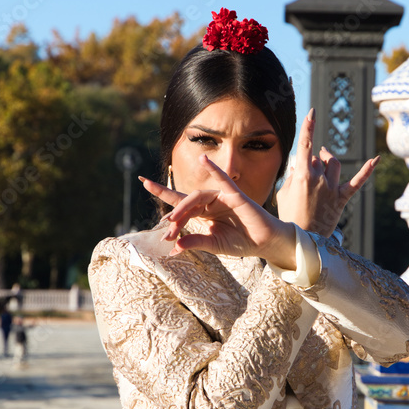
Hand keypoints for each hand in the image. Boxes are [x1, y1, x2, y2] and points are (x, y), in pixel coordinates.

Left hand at [140, 155, 296, 269]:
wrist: (264, 243)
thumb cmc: (241, 242)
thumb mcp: (214, 245)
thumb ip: (195, 243)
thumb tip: (174, 248)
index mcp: (204, 213)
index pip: (179, 203)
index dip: (162, 192)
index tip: (144, 182)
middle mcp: (210, 202)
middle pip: (186, 203)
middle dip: (174, 216)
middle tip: (165, 231)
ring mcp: (222, 197)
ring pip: (198, 197)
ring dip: (184, 208)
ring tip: (174, 221)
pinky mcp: (236, 195)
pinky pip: (224, 181)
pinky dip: (214, 170)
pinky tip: (204, 160)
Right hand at [276, 108, 378, 236]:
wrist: (302, 240)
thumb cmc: (289, 216)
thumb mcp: (284, 193)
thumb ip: (292, 175)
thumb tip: (299, 163)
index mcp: (302, 176)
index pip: (306, 145)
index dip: (309, 127)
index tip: (312, 112)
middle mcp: (319, 179)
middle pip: (319, 157)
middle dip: (313, 159)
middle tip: (306, 171)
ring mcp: (331, 189)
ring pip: (334, 164)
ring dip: (328, 160)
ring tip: (323, 161)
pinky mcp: (341, 198)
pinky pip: (357, 182)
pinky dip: (367, 170)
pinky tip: (377, 159)